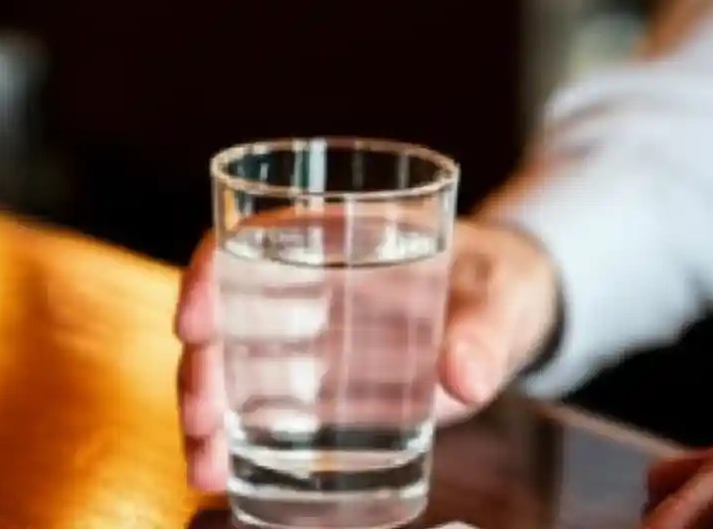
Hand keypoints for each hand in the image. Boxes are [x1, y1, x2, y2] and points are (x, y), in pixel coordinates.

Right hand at [173, 217, 560, 491]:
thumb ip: (488, 331)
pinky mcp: (327, 388)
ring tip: (207, 466)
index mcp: (345, 238)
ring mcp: (315, 339)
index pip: (255, 238)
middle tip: (202, 422)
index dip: (209, 275)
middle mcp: (313, 285)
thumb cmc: (502, 278)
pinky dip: (241, 441)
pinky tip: (226, 475)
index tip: (193, 323)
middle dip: (202, 369)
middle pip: (230, 314)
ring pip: (237, 368)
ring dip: (210, 417)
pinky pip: (270, 408)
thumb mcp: (504, 296)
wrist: (518, 309)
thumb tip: (468, 376)